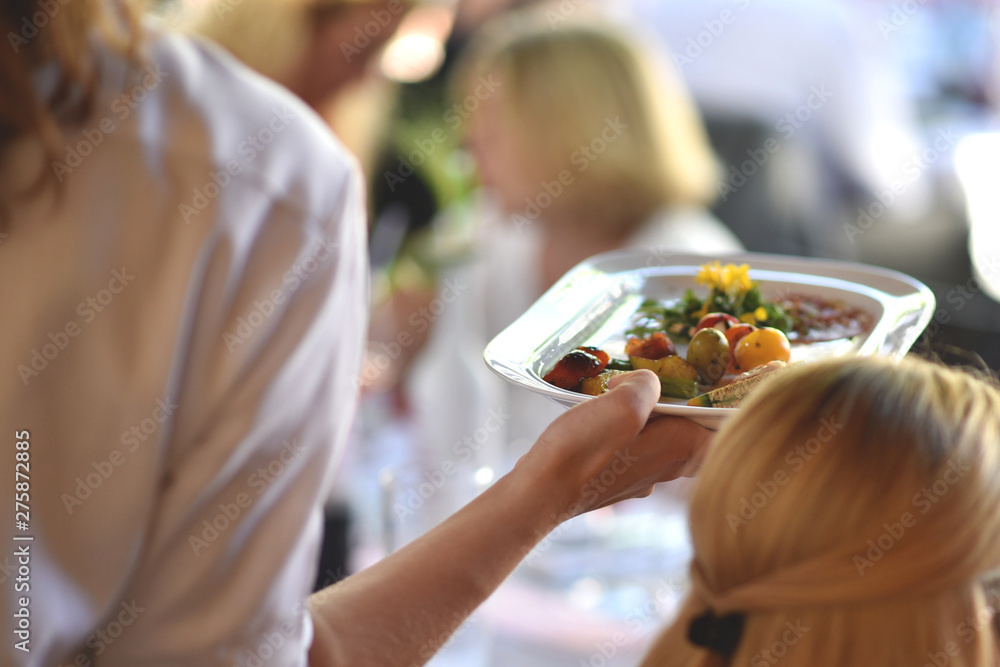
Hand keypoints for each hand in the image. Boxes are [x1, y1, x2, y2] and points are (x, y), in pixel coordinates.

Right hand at [515, 370, 712, 519]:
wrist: (540, 492)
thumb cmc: (583, 451)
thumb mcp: (622, 403)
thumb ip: (646, 385)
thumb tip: (643, 382)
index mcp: (679, 448)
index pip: (724, 429)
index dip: (729, 406)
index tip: (733, 384)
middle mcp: (665, 468)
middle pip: (694, 435)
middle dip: (691, 409)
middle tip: (679, 382)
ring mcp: (638, 477)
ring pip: (662, 442)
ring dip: (656, 419)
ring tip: (634, 393)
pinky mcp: (611, 480)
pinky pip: (633, 450)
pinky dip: (628, 431)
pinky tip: (605, 417)